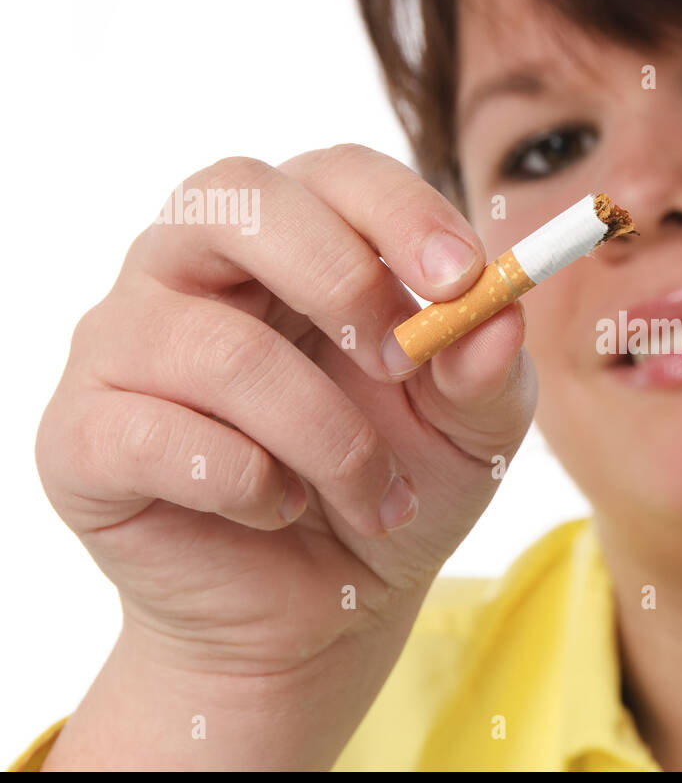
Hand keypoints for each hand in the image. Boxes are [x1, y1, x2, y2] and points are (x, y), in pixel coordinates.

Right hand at [36, 145, 533, 743]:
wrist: (321, 609)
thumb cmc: (394, 486)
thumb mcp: (471, 436)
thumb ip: (488, 373)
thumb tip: (499, 317)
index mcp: (296, 241)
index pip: (333, 173)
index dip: (400, 211)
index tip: (465, 277)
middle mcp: (194, 268)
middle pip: (234, 199)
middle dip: (340, 280)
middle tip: (402, 366)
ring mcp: (125, 345)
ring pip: (214, 345)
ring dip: (325, 436)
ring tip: (377, 497)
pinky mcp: (82, 434)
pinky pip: (153, 435)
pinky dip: (246, 483)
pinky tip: (277, 507)